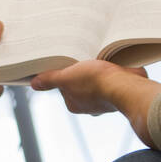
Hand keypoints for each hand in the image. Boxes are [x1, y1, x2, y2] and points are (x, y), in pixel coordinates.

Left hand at [31, 59, 147, 114]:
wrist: (126, 86)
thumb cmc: (95, 83)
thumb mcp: (67, 77)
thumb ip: (51, 80)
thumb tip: (34, 84)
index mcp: (74, 104)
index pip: (65, 85)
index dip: (65, 72)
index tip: (68, 61)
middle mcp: (90, 104)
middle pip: (82, 83)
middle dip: (83, 71)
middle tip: (83, 57)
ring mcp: (107, 98)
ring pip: (100, 80)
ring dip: (100, 70)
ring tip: (99, 57)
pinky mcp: (122, 89)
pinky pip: (116, 77)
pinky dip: (115, 69)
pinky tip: (113, 61)